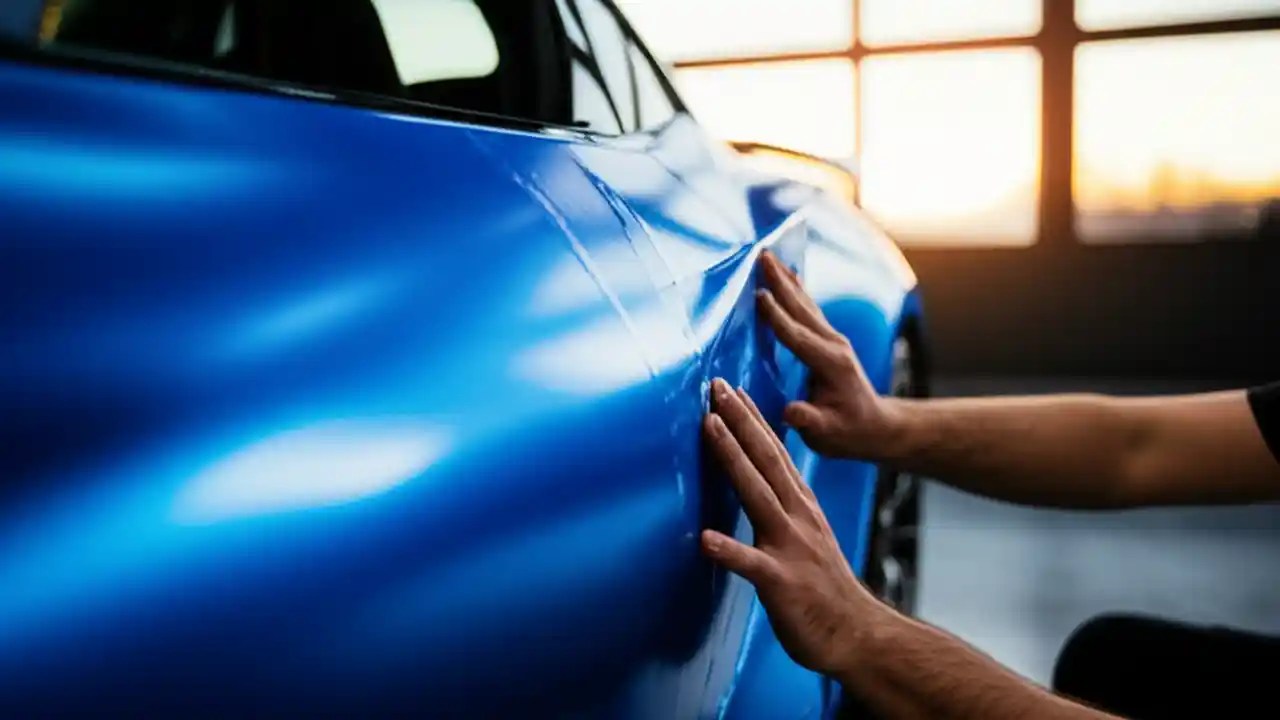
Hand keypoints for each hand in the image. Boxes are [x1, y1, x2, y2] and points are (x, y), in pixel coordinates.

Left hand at [701, 378, 886, 675]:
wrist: (858, 636)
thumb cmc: (823, 590)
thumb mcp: (804, 538)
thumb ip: (782, 509)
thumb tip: (759, 483)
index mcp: (801, 507)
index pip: (775, 453)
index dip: (752, 419)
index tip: (732, 388)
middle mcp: (796, 519)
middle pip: (766, 460)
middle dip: (740, 420)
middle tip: (716, 385)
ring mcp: (790, 549)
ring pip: (757, 495)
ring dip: (732, 459)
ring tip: (710, 427)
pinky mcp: (781, 584)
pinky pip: (751, 565)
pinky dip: (729, 550)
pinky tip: (704, 538)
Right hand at [756, 251, 900, 460]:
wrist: (875, 427)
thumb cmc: (848, 434)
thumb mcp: (828, 434)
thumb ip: (809, 421)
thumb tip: (790, 412)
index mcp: (830, 364)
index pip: (798, 337)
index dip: (778, 318)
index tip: (760, 296)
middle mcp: (833, 345)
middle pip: (801, 309)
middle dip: (780, 282)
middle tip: (761, 256)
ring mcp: (833, 339)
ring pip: (804, 304)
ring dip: (786, 279)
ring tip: (769, 256)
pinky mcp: (829, 339)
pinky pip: (808, 309)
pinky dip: (796, 289)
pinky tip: (788, 274)